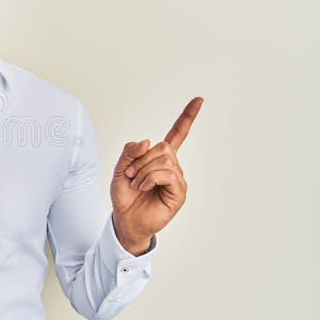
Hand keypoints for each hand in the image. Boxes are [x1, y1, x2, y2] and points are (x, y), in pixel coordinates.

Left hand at [110, 97, 203, 254]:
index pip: (177, 134)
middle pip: (163, 147)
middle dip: (141, 159)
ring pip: (164, 160)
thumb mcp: (120, 169)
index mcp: (159, 158)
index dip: (187, 117)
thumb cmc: (125, 196)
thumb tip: (146, 140)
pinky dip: (149, 178)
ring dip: (143, 171)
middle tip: (131, 174)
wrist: (125, 219)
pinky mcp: (179, 192)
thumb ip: (129, 151)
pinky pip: (167, 174)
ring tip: (137, 184)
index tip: (199, 100)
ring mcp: (177, 179)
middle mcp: (172, 166)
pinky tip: (143, 187)